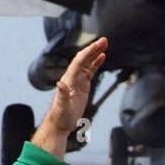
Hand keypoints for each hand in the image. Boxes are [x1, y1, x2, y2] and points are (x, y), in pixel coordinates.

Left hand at [31, 37, 107, 157]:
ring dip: (95, 53)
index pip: (79, 62)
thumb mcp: (61, 107)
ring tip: (104, 44)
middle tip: (104, 40)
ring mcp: (78, 81)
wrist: (60, 123)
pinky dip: (96, 63)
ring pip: (87, 63)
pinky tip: (101, 57)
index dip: (88, 52)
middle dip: (93, 48)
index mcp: (68, 80)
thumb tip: (60, 84)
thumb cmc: (60, 117)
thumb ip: (61, 95)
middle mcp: (72, 77)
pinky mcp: (83, 86)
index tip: (98, 45)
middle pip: (84, 58)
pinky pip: (90, 71)